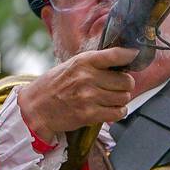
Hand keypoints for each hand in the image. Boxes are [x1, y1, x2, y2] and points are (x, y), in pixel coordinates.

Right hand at [17, 46, 139, 142]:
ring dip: (121, 99)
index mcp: (84, 61)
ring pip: (124, 97)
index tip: (134, 55)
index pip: (116, 55)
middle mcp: (87, 77)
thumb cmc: (55, 85)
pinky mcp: (89, 114)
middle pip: (126, 80)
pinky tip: (111, 109)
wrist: (36, 107)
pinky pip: (117, 113)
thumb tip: (122, 62)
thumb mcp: (72, 65)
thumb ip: (95, 63)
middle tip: (118, 86)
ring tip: (112, 98)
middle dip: (125, 84)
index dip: (130, 55)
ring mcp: (89, 97)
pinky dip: (118, 112)